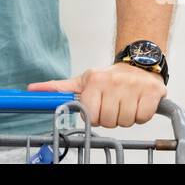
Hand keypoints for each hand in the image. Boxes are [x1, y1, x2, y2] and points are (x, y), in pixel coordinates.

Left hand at [28, 62, 165, 127]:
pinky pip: (144, 117)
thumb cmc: (107, 77)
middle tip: (113, 104)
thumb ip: (58, 88)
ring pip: (127, 121)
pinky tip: (138, 102)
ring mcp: (135, 86)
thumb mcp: (82, 81)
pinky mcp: (153, 91)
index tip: (98, 105)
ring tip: (125, 102)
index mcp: (95, 80)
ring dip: (126, 116)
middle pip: (109, 121)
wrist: (137, 63)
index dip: (95, 115)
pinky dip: (142, 115)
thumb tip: (31, 90)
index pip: (91, 115)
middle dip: (111, 117)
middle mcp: (114, 82)